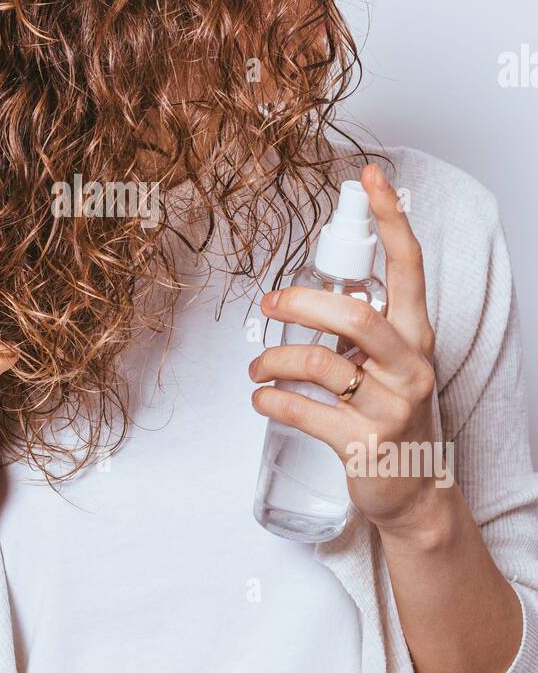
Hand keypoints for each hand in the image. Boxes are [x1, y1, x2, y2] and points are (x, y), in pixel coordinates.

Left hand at [249, 164, 444, 534]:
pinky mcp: (362, 445)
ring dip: (273, 362)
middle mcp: (409, 367)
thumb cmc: (389, 416)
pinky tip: (262, 399)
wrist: (411, 493)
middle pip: (354, 315)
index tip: (371, 179)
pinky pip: (302, 411)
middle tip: (269, 305)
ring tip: (257, 370)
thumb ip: (361, 329)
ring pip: (319, 364)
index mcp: (415, 338)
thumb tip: (304, 292)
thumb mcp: (389, 366)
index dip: (391, 220)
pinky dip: (271, 401)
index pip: (410, 268)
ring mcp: (389, 408)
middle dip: (302, 302)